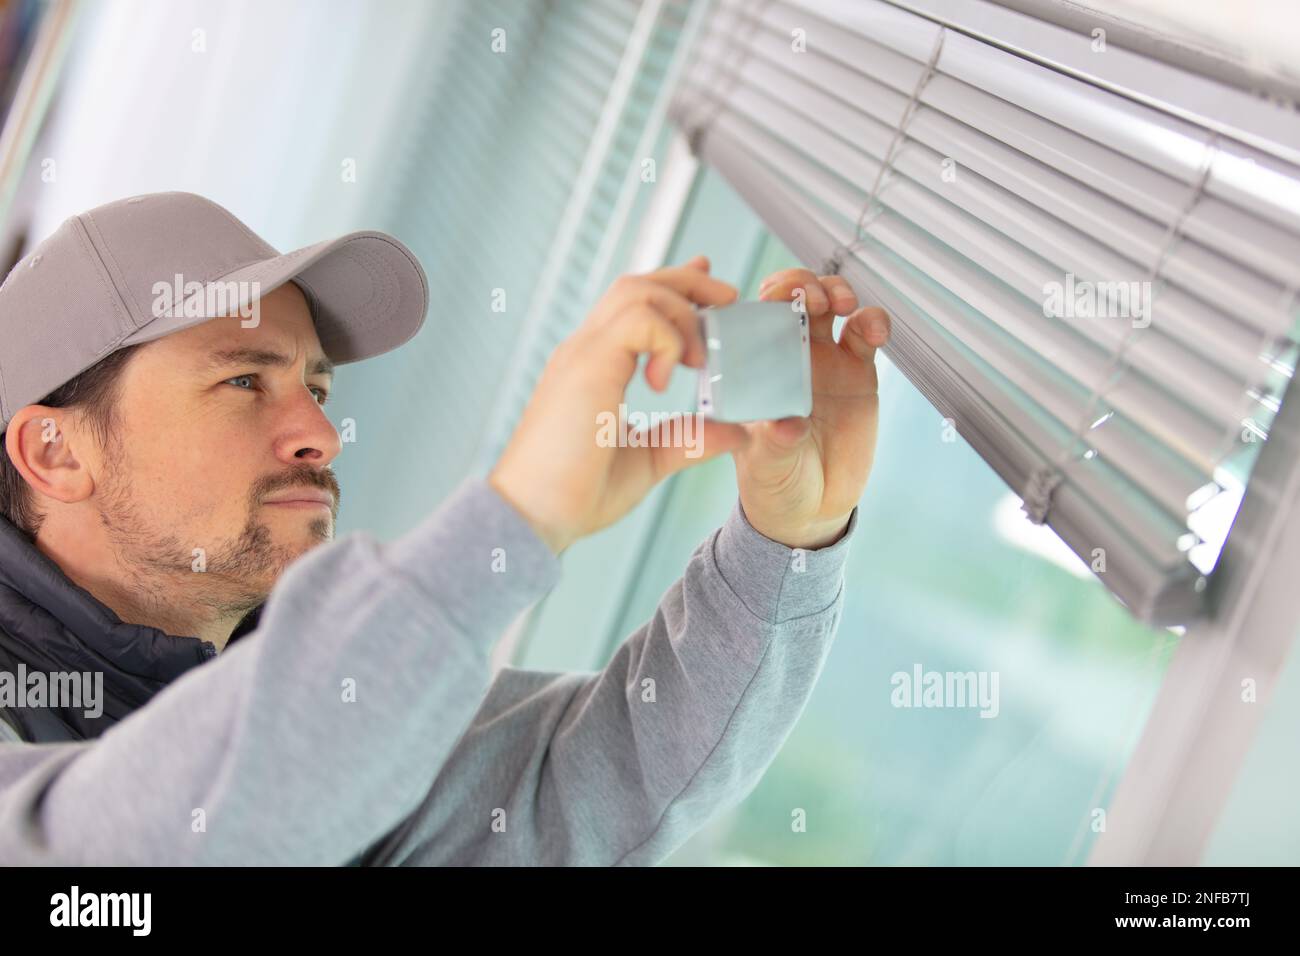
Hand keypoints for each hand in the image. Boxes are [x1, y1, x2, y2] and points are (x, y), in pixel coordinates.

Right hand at [488, 256, 753, 554]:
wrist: (532, 517)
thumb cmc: (575, 494)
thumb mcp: (649, 460)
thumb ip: (689, 439)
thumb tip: (737, 432)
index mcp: (594, 367)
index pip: (633, 305)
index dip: (675, 286)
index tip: (711, 288)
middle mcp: (586, 351)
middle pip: (638, 283)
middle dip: (688, 282)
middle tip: (727, 300)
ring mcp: (583, 355)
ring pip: (636, 291)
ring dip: (680, 311)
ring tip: (698, 356)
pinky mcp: (586, 367)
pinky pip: (637, 320)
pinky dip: (665, 338)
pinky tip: (668, 376)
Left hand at [730, 268, 889, 549]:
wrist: (811, 509)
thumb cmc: (772, 485)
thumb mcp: (765, 468)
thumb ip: (773, 444)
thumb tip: (787, 425)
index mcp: (749, 370)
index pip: (747, 316)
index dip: (757, 297)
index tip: (771, 298)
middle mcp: (782, 356)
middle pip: (788, 297)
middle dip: (799, 284)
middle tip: (812, 299)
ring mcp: (821, 360)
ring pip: (828, 303)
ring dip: (835, 290)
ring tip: (843, 305)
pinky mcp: (858, 372)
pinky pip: (865, 333)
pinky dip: (872, 321)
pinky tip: (873, 331)